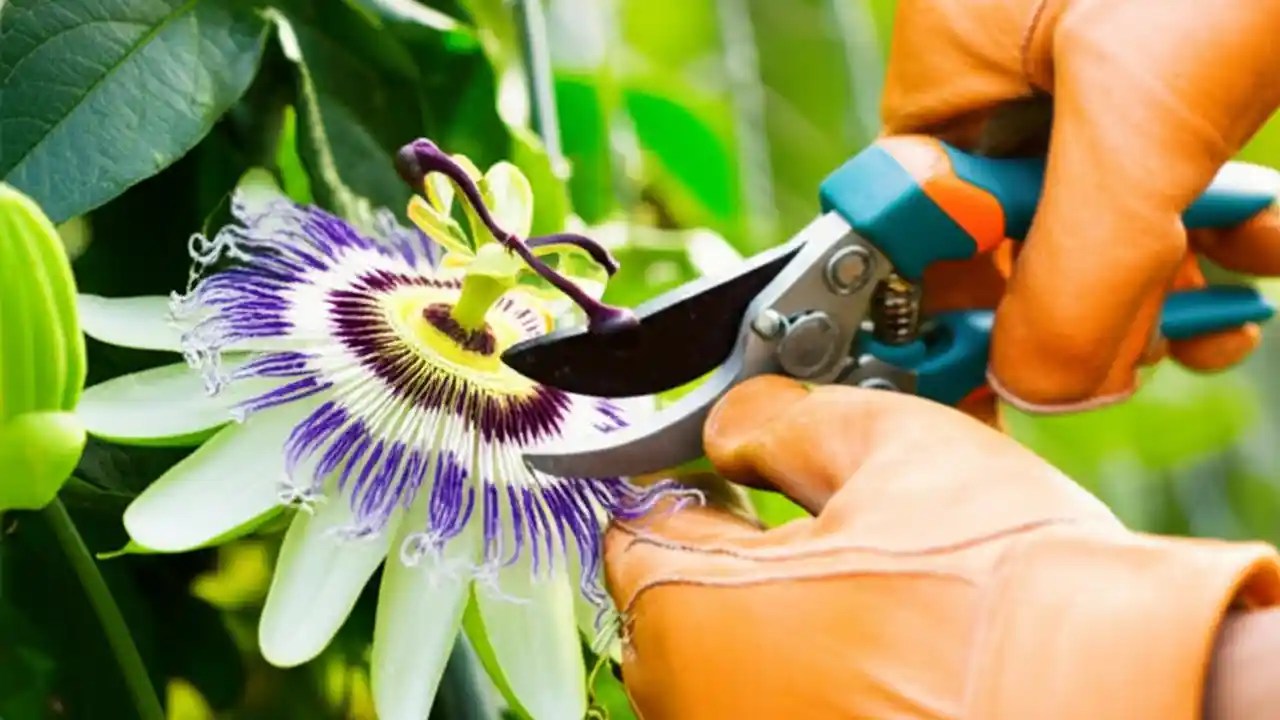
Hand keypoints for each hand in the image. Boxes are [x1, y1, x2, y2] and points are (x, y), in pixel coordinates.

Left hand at [603, 376, 1279, 718]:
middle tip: (824, 521)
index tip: (739, 472)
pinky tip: (889, 643)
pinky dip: (811, 670)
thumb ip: (781, 417)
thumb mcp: (886, 444)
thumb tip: (736, 420)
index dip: (691, 482)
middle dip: (735, 552)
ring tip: (874, 582)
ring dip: (775, 613)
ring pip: (730, 660)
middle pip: (676, 601)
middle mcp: (692, 698)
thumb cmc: (1002, 583)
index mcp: (685, 608)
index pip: (639, 525)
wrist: (1124, 694)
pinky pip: (777, 699)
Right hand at [882, 0, 1279, 416]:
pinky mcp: (1175, 98)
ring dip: (1169, 284)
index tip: (1009, 368)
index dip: (951, 302)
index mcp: (955, 59)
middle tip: (1149, 334)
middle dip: (1088, 300)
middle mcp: (1012, 76)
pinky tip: (1266, 240)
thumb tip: (1033, 389)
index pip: (909, 216)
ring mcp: (1098, 88)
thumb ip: (1074, 271)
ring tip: (1231, 288)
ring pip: (1099, 236)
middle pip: (1009, 241)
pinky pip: (1168, 203)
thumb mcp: (1143, 114)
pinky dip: (1221, 241)